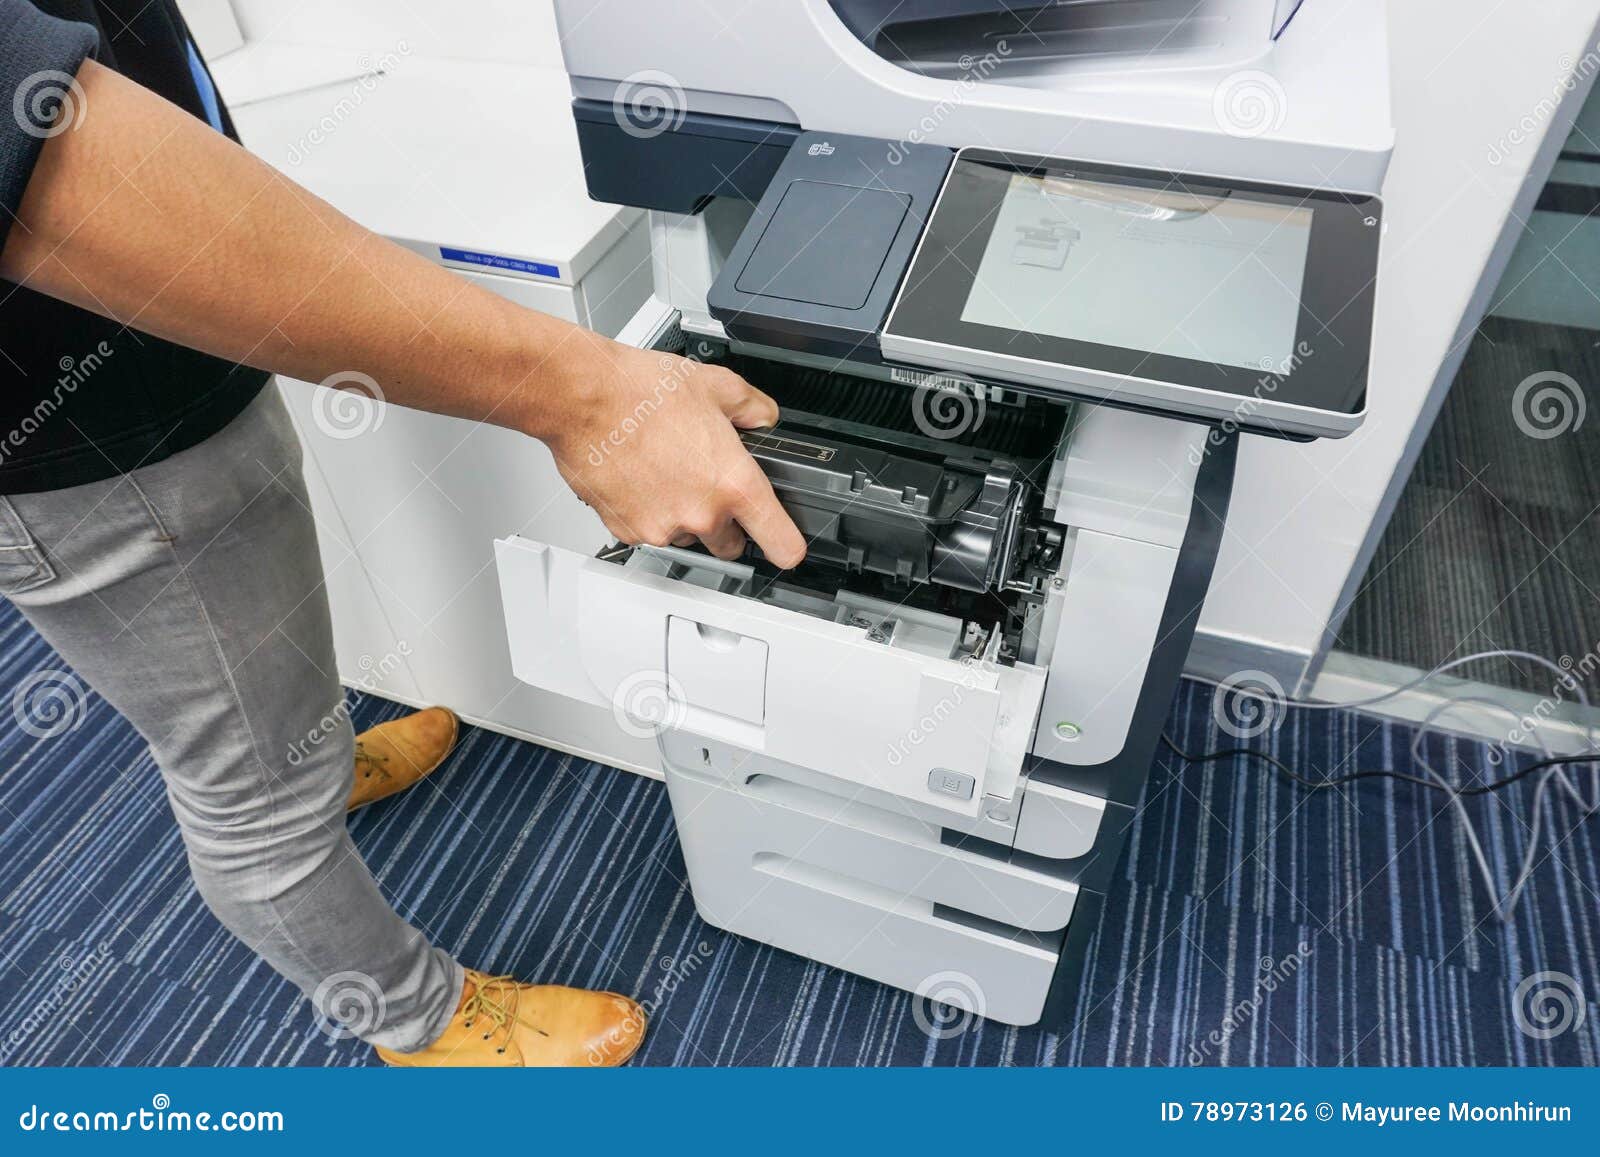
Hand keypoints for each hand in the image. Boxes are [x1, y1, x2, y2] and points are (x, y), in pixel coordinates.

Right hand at [541, 334, 806, 567]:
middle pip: (731, 547)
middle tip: (712, 488)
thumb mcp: (715, 386)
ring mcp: (663, 526)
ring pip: (687, 537)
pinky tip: (643, 477)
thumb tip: (763, 416)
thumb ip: (752, 407)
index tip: (786, 544)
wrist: (583, 398)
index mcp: (734, 483)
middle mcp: (701, 514)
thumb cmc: (640, 391)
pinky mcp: (628, 530)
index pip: (782, 544)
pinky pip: (649, 531)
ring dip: (684, 516)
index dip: (788, 545)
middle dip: (728, 525)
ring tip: (669, 472)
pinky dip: (649, 512)